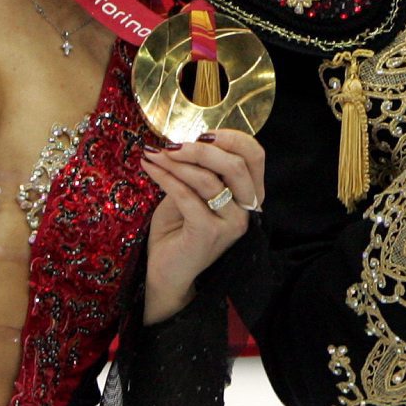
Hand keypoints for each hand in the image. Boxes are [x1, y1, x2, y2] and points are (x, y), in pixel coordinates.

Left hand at [138, 129, 265, 324]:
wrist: (166, 272)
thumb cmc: (179, 229)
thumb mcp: (192, 192)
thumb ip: (199, 170)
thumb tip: (184, 141)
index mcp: (249, 195)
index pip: (255, 155)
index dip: (231, 137)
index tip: (200, 134)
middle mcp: (247, 210)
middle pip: (236, 164)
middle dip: (201, 149)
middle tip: (171, 146)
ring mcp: (231, 224)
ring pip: (208, 180)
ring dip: (176, 162)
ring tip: (154, 155)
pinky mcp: (209, 234)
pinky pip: (187, 197)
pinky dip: (166, 178)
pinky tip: (150, 169)